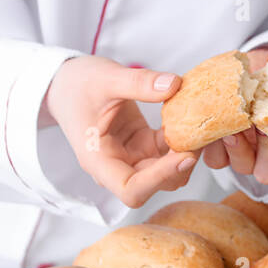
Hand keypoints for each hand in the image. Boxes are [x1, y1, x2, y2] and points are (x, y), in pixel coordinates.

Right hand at [43, 55, 195, 209]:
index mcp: (99, 160)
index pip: (131, 189)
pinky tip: (191, 120)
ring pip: (165, 171)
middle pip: (153, 184)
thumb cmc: (77, 84)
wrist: (66, 82)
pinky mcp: (142, 143)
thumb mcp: (107, 78)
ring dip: (184, 154)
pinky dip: (181, 139)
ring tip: (200, 127)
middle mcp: (116, 165)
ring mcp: (131, 155)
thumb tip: (174, 85)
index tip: (185, 155)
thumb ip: (139, 83)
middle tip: (202, 137)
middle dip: (179, 165)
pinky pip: (167, 150)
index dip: (160, 178)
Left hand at [201, 43, 267, 185]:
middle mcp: (264, 155)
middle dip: (243, 151)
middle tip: (239, 126)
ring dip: (221, 142)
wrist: (263, 65)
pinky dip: (203, 133)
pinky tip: (208, 110)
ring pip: (223, 161)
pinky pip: (206, 147)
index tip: (266, 126)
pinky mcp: (217, 139)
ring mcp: (239, 149)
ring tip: (222, 116)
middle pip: (251, 170)